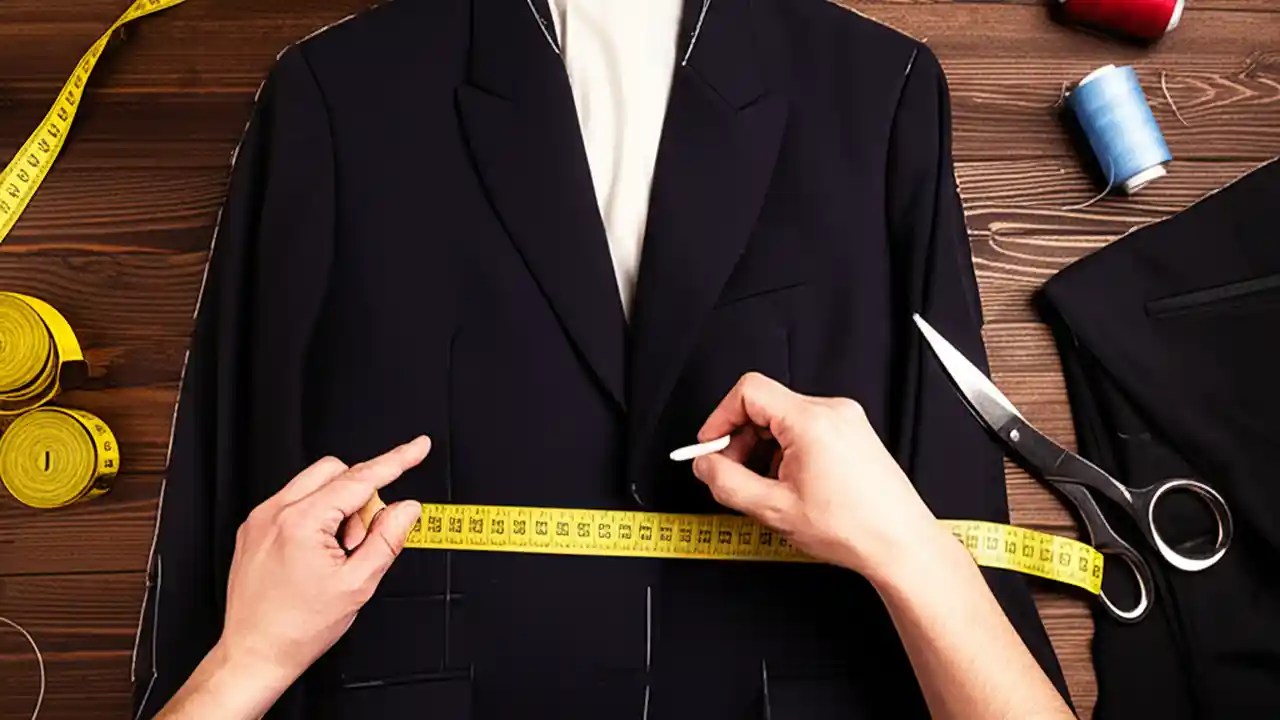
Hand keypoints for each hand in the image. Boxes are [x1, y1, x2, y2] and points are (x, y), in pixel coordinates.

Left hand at [217, 437, 429, 688]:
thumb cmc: (298, 628)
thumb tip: (406, 508)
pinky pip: (294, 502)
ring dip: (338, 507)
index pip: (360, 479)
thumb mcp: (358, 584)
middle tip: (363, 538)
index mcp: (302, 522)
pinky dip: (316, 517)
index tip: (417, 448)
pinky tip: (318, 553)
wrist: (255, 653)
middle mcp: (275, 513)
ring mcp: (260, 519)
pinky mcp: (253, 529)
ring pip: (314, 485)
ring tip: (338, 551)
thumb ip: (388, 539)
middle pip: (335, 472)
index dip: (396, 460)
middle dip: (360, 496)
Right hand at [691, 373, 946, 584]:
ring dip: (763, 447)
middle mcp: (831, 411)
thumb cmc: (853, 527)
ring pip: (783, 418)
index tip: (711, 444)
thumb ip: (727, 482)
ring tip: (766, 485)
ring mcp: (846, 419)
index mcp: (810, 421)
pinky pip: (805, 428)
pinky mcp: (853, 432)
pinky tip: (790, 483)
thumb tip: (705, 465)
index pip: (749, 391)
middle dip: (741, 438)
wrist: (900, 543)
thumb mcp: (774, 509)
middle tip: (732, 472)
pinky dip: (786, 450)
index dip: (720, 417)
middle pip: (765, 405)